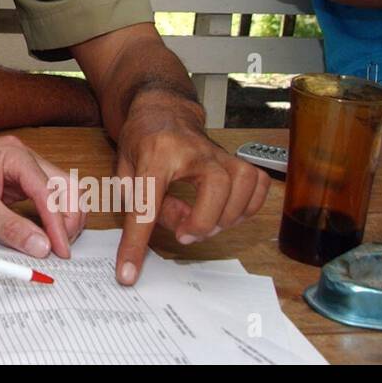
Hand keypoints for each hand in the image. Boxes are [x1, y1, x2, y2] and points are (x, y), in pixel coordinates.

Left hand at [0, 135, 85, 259]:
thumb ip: (12, 228)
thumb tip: (42, 246)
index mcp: (14, 155)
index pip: (50, 191)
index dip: (59, 223)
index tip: (61, 249)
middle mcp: (21, 156)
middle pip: (64, 185)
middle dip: (69, 217)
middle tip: (64, 247)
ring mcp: (18, 167)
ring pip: (58, 190)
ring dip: (63, 216)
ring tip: (59, 243)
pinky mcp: (13, 180)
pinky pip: (42, 196)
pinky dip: (49, 215)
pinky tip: (46, 235)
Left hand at [114, 91, 269, 284]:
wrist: (162, 111)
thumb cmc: (141, 141)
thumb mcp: (124, 171)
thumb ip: (141, 202)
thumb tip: (178, 228)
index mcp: (154, 152)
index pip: (146, 203)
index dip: (136, 242)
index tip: (129, 271)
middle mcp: (192, 150)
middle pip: (215, 186)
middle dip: (204, 221)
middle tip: (186, 234)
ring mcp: (218, 152)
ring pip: (242, 183)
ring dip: (227, 216)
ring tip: (206, 224)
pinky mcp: (234, 158)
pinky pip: (257, 182)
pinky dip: (249, 204)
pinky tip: (229, 212)